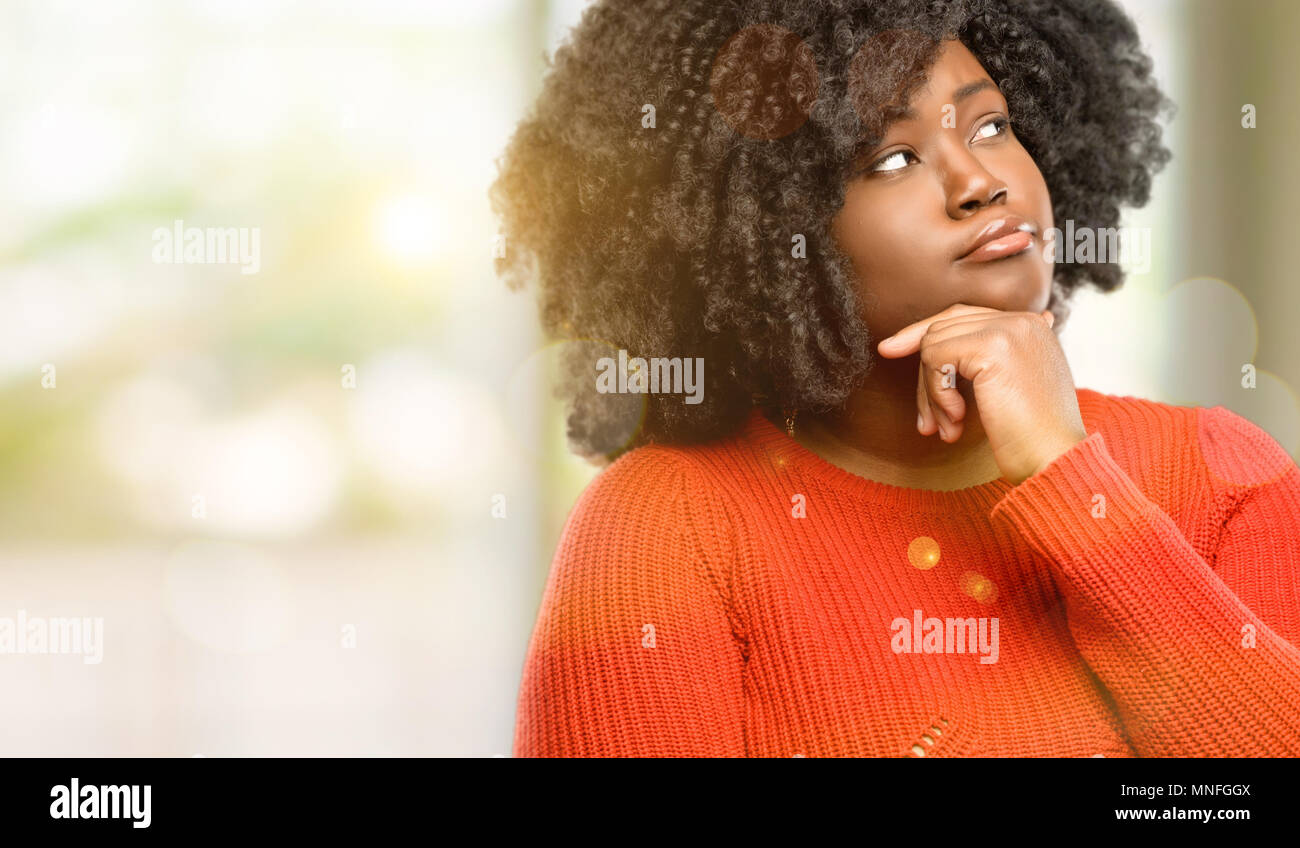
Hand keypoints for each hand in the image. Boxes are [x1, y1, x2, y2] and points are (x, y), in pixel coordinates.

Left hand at [876, 303, 1088, 485]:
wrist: (1056, 462)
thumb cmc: (1033, 438)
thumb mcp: (1010, 389)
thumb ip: (983, 362)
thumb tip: (935, 349)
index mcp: (1031, 326)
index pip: (963, 316)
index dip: (923, 333)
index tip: (889, 349)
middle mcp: (1022, 319)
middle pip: (943, 328)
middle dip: (925, 376)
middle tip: (925, 422)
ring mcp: (1008, 329)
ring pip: (933, 345)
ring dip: (932, 394)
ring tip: (948, 428)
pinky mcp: (991, 346)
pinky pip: (935, 359)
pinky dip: (936, 394)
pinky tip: (957, 420)